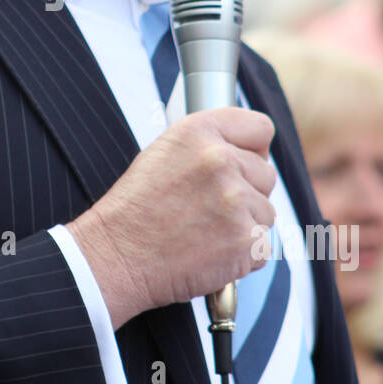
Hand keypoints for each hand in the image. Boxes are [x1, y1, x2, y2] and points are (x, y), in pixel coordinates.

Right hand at [66, 107, 276, 328]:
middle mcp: (220, 160)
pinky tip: (210, 250)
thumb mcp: (163, 153)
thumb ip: (210, 144)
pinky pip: (262, 245)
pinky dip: (242, 254)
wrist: (116, 256)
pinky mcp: (245, 239)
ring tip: (204, 231)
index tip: (243, 163)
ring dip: (243, 224)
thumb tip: (252, 151)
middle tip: (208, 207)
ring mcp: (236, 200)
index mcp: (198, 132)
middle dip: (246, 192)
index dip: (253, 149)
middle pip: (266, 174)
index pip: (260, 127)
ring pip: (265, 212)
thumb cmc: (135, 209)